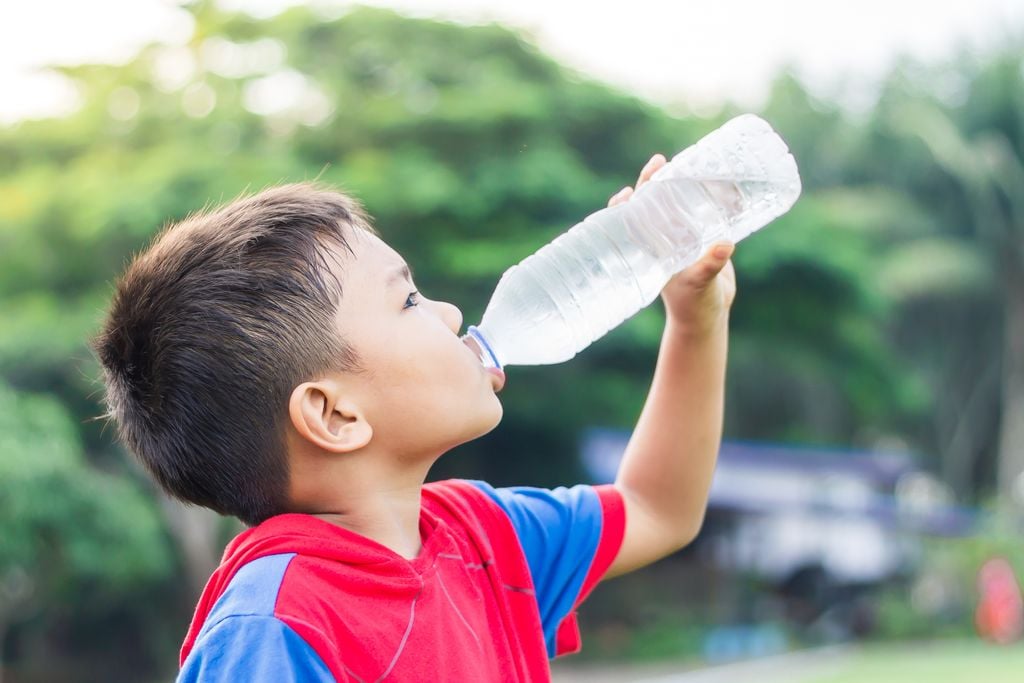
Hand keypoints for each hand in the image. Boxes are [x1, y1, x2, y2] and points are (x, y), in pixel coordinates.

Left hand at [608, 154, 736, 333]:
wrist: (709, 315)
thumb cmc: (695, 303)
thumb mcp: (700, 284)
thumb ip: (709, 266)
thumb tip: (724, 246)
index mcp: (654, 248)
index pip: (633, 221)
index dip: (627, 203)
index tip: (627, 191)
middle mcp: (665, 238)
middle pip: (654, 202)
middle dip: (655, 181)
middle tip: (661, 161)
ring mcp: (684, 235)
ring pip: (680, 202)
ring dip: (685, 182)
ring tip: (695, 162)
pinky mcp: (704, 235)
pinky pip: (706, 210)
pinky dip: (714, 196)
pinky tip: (725, 181)